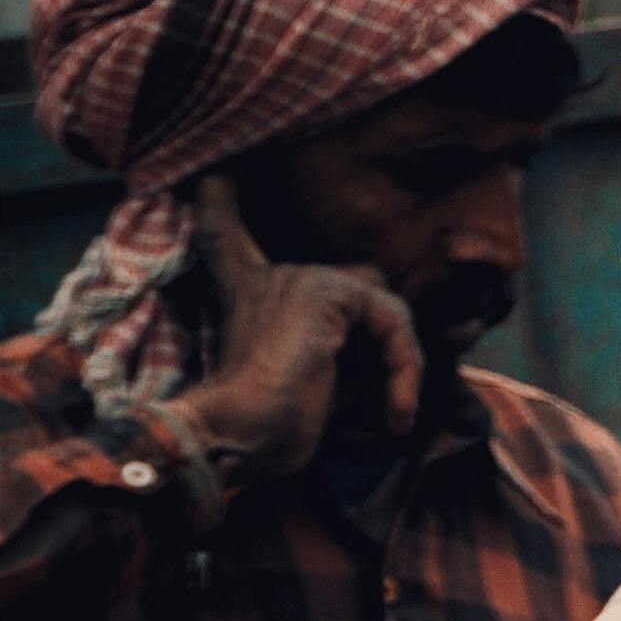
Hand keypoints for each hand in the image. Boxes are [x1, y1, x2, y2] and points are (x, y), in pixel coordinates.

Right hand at [175, 177, 421, 494]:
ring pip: (383, 307)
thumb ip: (342, 348)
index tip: (215, 180)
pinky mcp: (323, 292)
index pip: (230, 237)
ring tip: (391, 414)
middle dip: (388, 338)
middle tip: (394, 399)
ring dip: (399, 365)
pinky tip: (394, 412)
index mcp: (248, 293)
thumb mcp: (311, 382)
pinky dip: (404, 369)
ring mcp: (295, 277)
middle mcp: (268, 276)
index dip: (221, 208)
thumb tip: (395, 336)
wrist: (235, 440)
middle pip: (358, 284)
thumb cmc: (268, 431)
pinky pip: (392, 321)